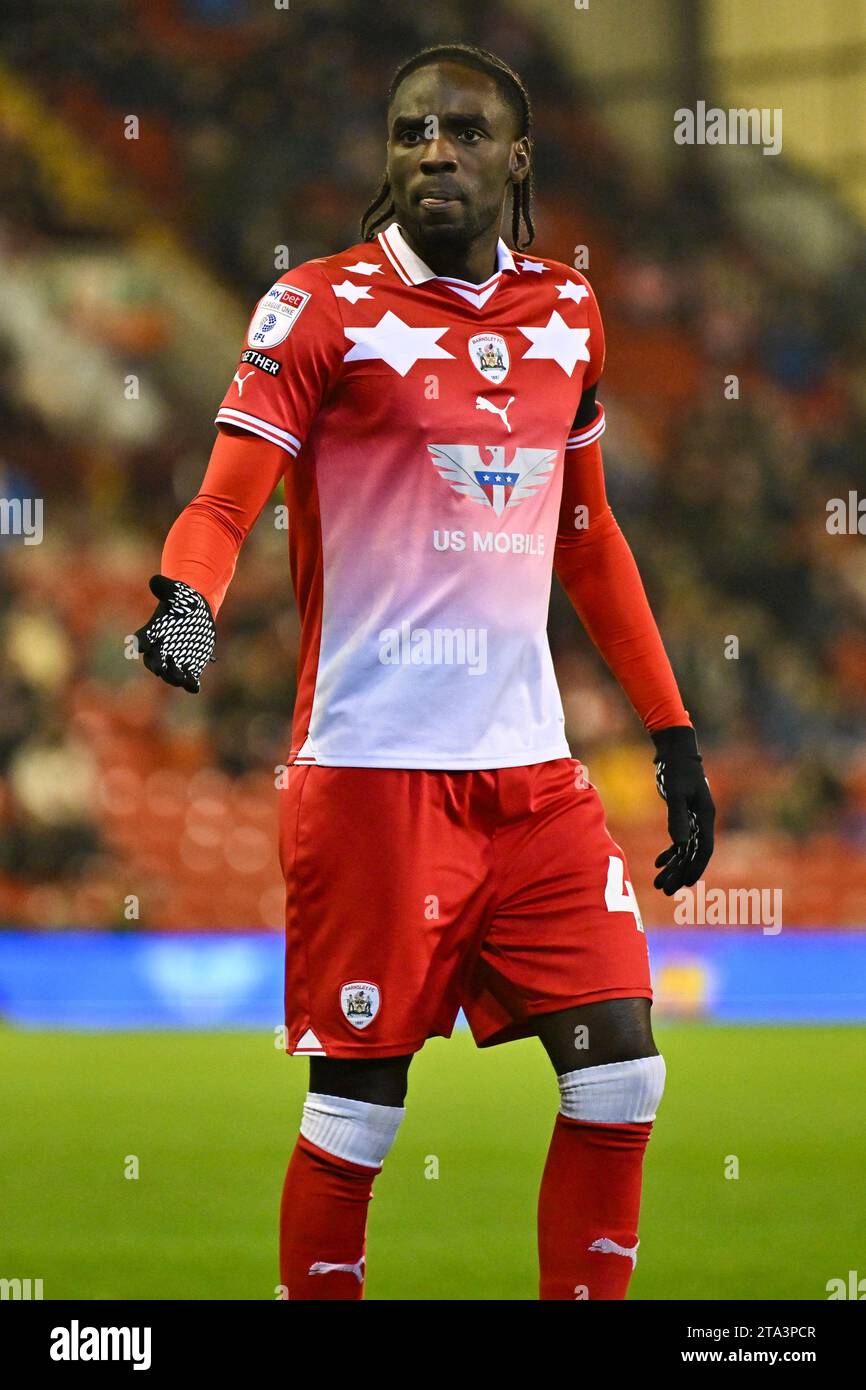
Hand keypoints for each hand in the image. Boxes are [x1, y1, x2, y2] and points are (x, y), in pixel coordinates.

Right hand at [132, 574, 215, 693]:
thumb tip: (154, 580)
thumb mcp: (175, 591)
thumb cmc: (181, 599)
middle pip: (154, 661)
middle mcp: (160, 649)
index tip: (138, 645)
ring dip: (174, 677)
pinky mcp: (190, 665)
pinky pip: (188, 677)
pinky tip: (195, 686)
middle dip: (158, 666)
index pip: (142, 639)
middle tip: (161, 669)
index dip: (140, 642)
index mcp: (153, 632)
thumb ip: (164, 588)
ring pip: (171, 673)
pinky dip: (191, 683)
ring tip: (182, 679)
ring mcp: (175, 659)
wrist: (197, 610)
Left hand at [650, 725, 714, 893]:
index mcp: (705, 816)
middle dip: (680, 873)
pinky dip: (669, 853)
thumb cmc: (677, 770)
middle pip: (693, 854)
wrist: (676, 752)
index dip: (695, 867)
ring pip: (684, 850)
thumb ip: (677, 818)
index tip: (686, 883)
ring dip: (672, 867)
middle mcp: (702, 821)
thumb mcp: (675, 793)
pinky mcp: (683, 815)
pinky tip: (659, 864)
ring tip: (659, 884)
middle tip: (666, 890)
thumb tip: (679, 844)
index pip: (704, 849)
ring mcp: (693, 819)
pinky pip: (678, 840)